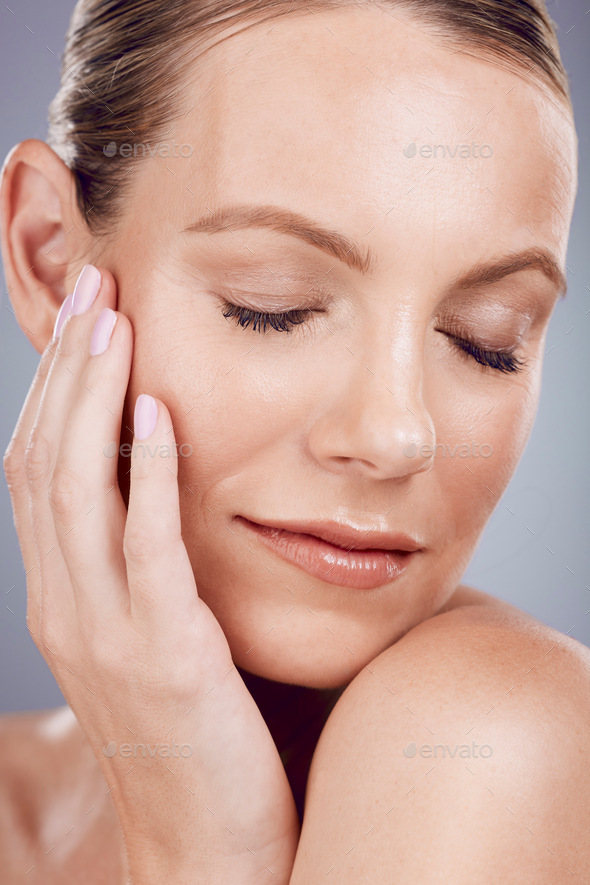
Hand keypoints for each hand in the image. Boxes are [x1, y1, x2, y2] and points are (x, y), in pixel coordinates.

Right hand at [3, 265, 299, 883]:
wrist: (207, 837)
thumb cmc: (192, 727)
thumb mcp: (150, 633)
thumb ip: (142, 561)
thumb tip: (156, 480)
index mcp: (63, 595)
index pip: (37, 469)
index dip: (56, 387)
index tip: (88, 315)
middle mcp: (66, 604)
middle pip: (43, 461)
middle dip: (68, 369)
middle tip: (95, 287)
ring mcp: (104, 630)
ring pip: (77, 491)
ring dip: (94, 399)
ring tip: (116, 323)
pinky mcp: (162, 651)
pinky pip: (143, 546)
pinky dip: (144, 474)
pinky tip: (156, 414)